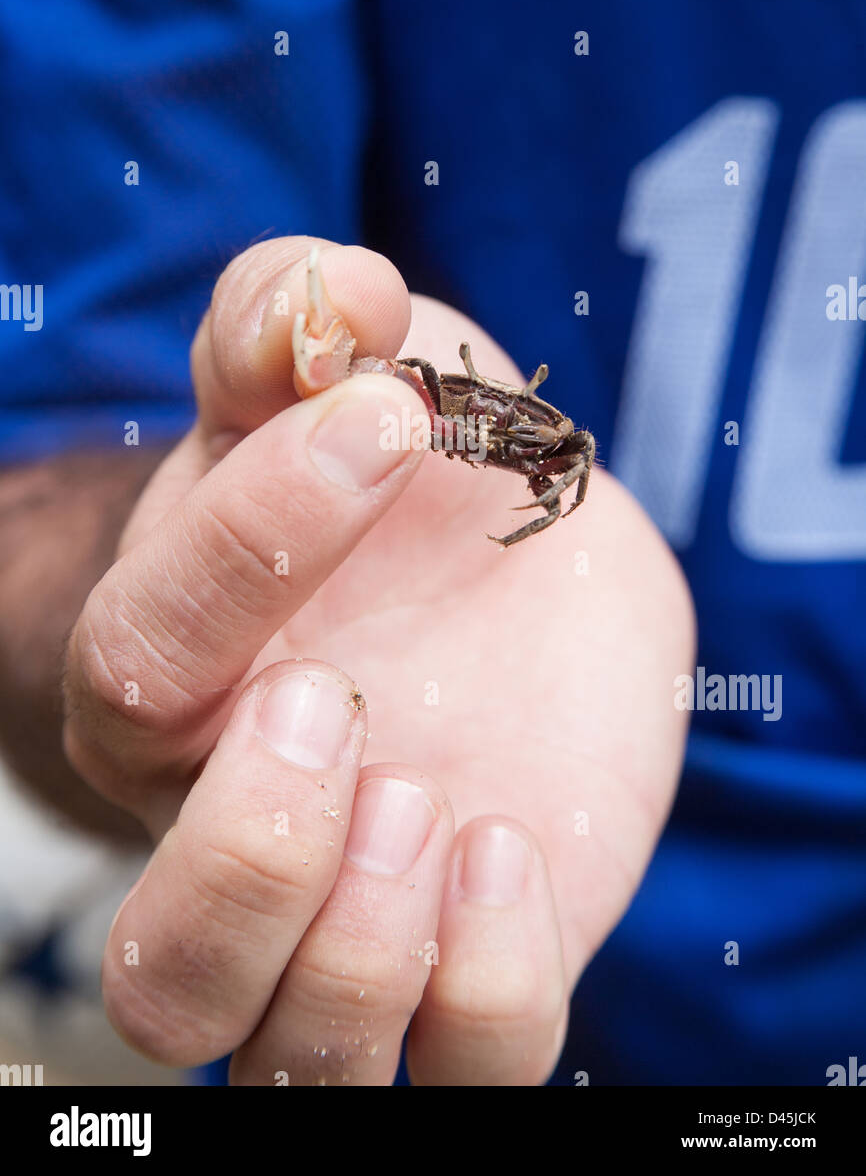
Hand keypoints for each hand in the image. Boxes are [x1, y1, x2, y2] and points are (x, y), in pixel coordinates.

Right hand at [63, 236, 693, 1084]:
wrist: (492, 585)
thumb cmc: (395, 482)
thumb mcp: (347, 370)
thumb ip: (300, 319)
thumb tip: (332, 297)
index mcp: (173, 682)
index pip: (145, 657)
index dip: (257, 535)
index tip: (384, 419)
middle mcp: (240, 831)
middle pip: (165, 968)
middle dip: (250, 851)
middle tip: (339, 699)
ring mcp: (363, 917)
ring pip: (283, 1050)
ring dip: (357, 948)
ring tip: (435, 795)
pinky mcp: (481, 958)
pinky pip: (467, 1063)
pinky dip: (491, 989)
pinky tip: (509, 848)